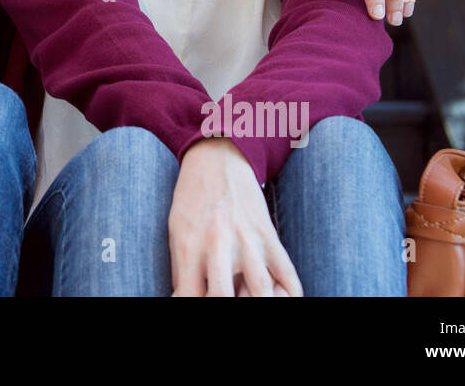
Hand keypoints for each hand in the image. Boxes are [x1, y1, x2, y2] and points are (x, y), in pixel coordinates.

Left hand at [168, 139, 302, 296]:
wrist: (216, 158)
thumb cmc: (192, 199)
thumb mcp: (176, 233)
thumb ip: (183, 271)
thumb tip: (188, 299)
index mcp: (189, 246)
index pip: (190, 297)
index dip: (193, 306)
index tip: (196, 302)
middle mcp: (218, 245)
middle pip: (223, 297)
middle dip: (223, 305)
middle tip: (224, 297)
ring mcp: (247, 241)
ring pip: (260, 291)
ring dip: (256, 301)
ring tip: (248, 297)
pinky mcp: (269, 235)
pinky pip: (288, 277)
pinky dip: (287, 295)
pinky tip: (276, 296)